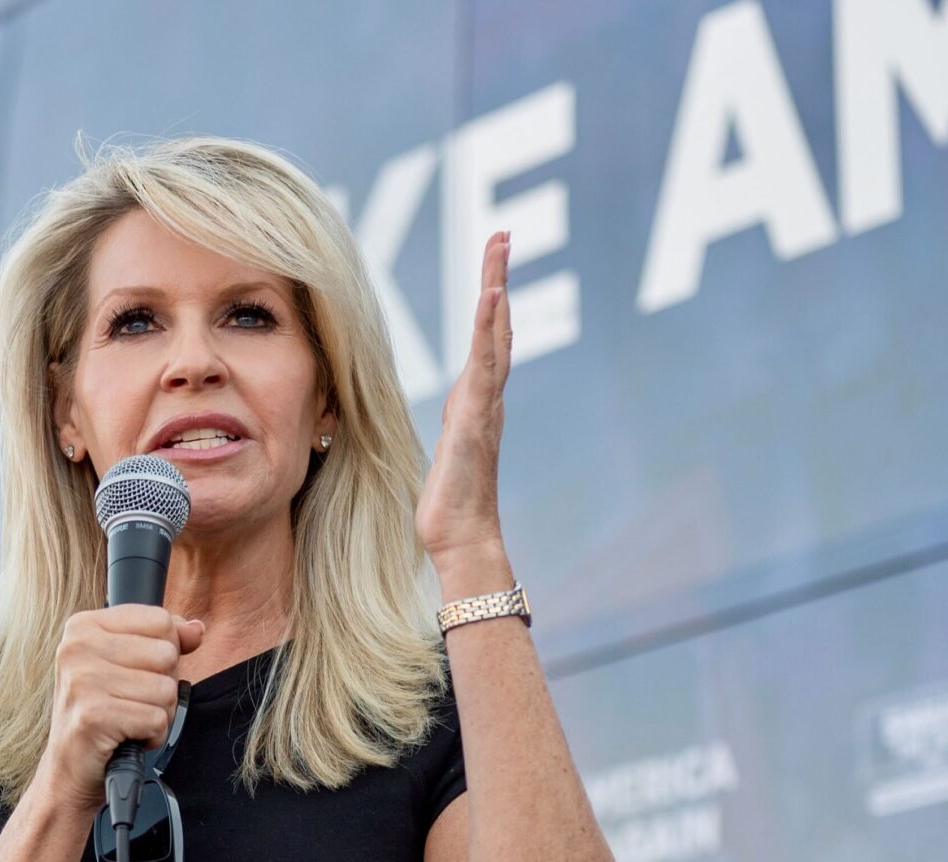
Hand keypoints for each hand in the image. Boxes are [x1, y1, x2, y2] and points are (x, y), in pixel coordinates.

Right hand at [36, 606, 203, 814]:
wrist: (69, 770)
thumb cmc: (101, 714)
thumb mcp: (128, 666)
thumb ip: (165, 640)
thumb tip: (197, 628)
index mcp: (84, 626)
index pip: (160, 620)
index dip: (164, 651)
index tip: (137, 673)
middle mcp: (77, 648)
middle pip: (166, 653)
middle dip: (161, 685)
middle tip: (131, 702)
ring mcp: (83, 681)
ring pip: (165, 688)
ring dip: (158, 713)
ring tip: (128, 721)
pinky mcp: (94, 716)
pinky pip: (157, 719)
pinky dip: (152, 735)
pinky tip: (127, 737)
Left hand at [416, 229, 513, 581]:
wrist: (462, 540)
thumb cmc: (449, 507)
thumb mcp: (445, 454)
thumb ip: (454, 429)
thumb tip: (455, 420)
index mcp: (475, 403)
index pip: (487, 341)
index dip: (490, 302)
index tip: (491, 267)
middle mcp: (486, 398)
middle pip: (498, 326)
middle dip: (498, 279)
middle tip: (502, 235)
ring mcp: (485, 407)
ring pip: (496, 335)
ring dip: (496, 288)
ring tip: (499, 247)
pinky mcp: (476, 419)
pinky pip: (485, 364)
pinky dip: (490, 327)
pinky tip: (491, 295)